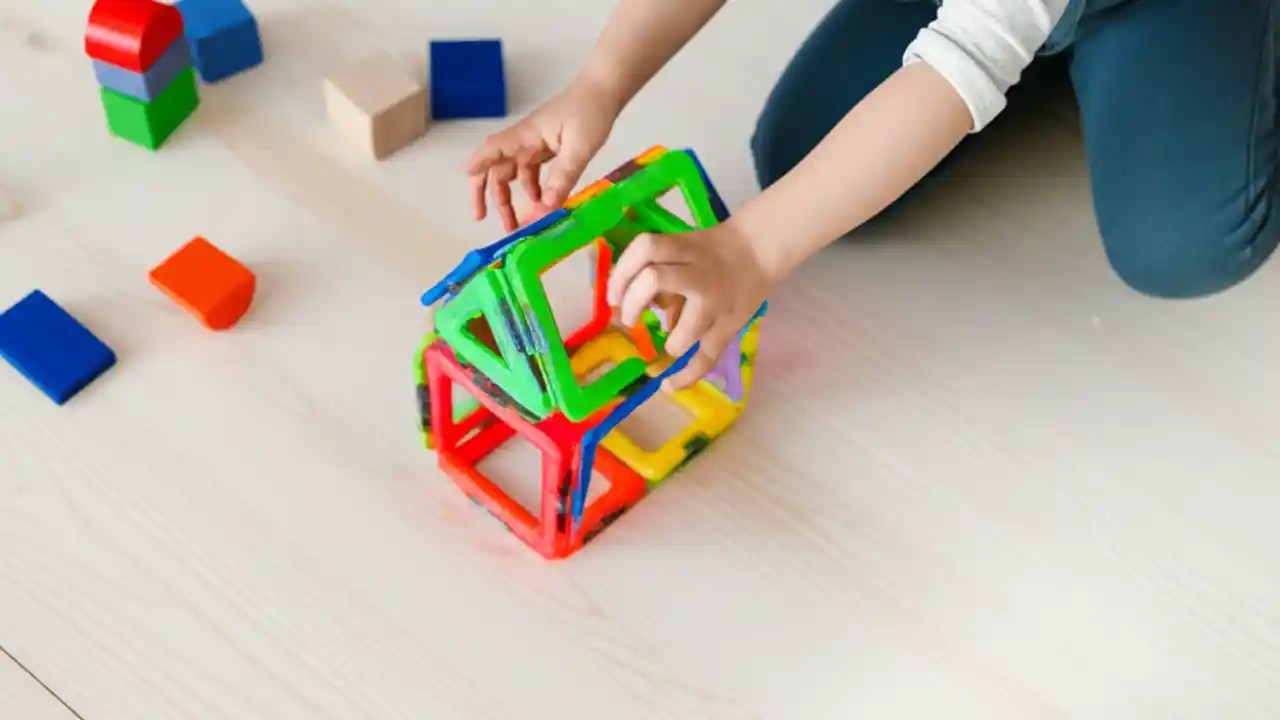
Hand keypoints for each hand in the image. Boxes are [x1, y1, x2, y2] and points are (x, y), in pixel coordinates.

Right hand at [464, 77, 621, 231]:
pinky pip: (532, 174)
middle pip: (496, 168)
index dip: (476, 165)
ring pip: (513, 175)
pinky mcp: (547, 150)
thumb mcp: (579, 149)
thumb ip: (562, 178)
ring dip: (510, 198)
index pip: (492, 149)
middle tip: (482, 219)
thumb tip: (545, 208)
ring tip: (516, 224)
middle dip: (488, 194)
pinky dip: (533, 191)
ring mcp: (535, 146)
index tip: (465, 181)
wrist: (604, 90)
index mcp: (526, 136)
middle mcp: (524, 141)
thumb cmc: (590, 112)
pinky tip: (541, 205)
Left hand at [607, 222, 773, 389]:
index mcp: (683, 247)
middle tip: (629, 319)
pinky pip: (706, 358)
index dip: (621, 272)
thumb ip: (658, 270)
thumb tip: (626, 304)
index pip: (645, 249)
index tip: (613, 295)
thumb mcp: (683, 247)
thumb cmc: (711, 251)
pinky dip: (686, 376)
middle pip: (653, 280)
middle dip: (632, 304)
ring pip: (682, 331)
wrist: (760, 250)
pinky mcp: (729, 327)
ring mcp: (715, 303)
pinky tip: (668, 385)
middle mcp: (697, 273)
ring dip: (668, 341)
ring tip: (670, 342)